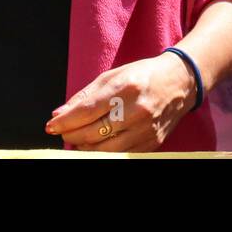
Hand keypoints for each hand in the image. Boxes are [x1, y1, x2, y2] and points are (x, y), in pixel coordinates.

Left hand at [45, 52, 198, 151]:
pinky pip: (120, 156)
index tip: (51, 126)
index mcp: (125, 88)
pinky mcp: (151, 143)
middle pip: (92, 133)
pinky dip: (103, 152)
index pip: (86, 111)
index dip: (65, 122)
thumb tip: (59, 113)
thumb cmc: (143, 75)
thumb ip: (85, 95)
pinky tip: (96, 144)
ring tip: (77, 139)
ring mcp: (145, 130)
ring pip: (104, 150)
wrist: (180, 82)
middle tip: (63, 132)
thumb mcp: (113, 75)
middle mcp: (136, 110)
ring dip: (84, 147)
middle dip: (71, 135)